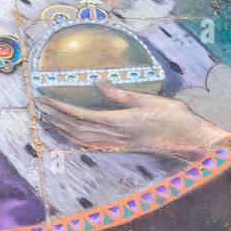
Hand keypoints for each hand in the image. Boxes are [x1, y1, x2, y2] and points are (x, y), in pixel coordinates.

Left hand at [38, 80, 229, 159]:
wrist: (192, 140)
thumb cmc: (175, 117)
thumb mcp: (149, 100)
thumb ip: (121, 94)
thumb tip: (98, 82)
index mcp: (120, 122)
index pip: (81, 115)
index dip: (60, 108)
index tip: (45, 100)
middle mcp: (116, 136)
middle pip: (76, 129)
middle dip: (55, 119)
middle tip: (38, 108)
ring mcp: (119, 144)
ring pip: (82, 140)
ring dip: (63, 130)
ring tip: (48, 120)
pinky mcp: (124, 148)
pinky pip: (94, 145)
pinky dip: (77, 140)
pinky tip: (71, 135)